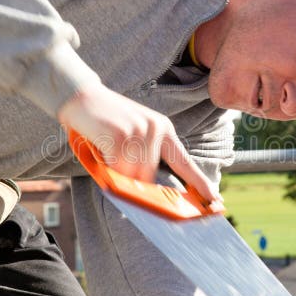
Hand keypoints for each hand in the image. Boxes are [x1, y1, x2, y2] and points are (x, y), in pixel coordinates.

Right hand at [58, 83, 221, 203]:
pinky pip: (115, 169)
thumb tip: (146, 190)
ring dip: (115, 172)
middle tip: (113, 163)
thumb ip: (144, 158)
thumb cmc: (105, 121)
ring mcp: (139, 132)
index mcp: (164, 129)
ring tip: (104, 151)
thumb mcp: (134, 134)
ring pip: (132, 175)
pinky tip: (99, 148)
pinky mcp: (120, 136)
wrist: (81, 95)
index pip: (185, 162)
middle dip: (131, 180)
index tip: (214, 200)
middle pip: (149, 176)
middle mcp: (156, 129)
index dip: (199, 183)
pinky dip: (104, 166)